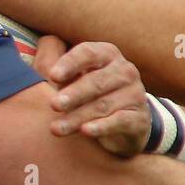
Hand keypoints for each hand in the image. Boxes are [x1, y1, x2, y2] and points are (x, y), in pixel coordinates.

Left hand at [43, 40, 150, 156]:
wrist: (124, 124)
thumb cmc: (89, 94)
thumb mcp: (72, 78)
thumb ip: (54, 65)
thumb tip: (44, 53)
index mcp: (106, 54)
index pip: (88, 53)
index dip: (70, 63)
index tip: (52, 76)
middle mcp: (124, 70)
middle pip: (96, 81)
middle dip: (73, 94)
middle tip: (53, 105)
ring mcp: (135, 94)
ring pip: (103, 105)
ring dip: (77, 117)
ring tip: (56, 128)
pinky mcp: (140, 118)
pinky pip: (120, 121)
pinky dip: (102, 126)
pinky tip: (85, 131)